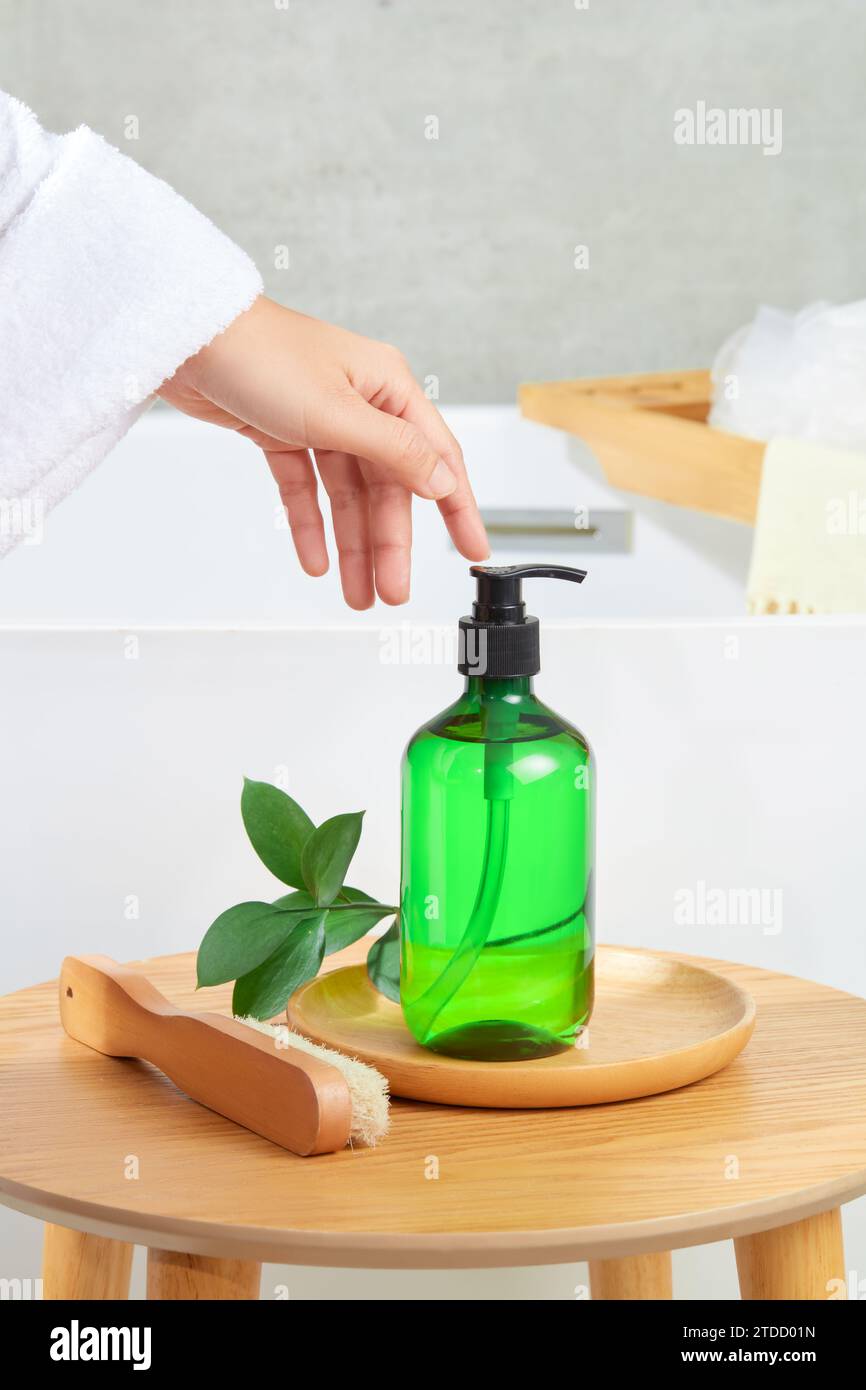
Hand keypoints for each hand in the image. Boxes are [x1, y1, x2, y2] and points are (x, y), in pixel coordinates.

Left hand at [158, 296, 488, 606]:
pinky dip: (311, 524)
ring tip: (357, 593)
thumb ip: (394, 452)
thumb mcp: (338, 411)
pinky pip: (307, 488)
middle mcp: (361, 403)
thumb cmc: (262, 355)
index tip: (474, 550)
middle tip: (393, 592)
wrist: (187, 337)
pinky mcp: (283, 432)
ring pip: (348, 495)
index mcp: (388, 387)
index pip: (436, 458)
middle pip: (388, 488)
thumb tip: (441, 482)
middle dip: (389, 544)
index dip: (458, 508)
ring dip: (353, 545)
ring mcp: (322, 419)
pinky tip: (316, 561)